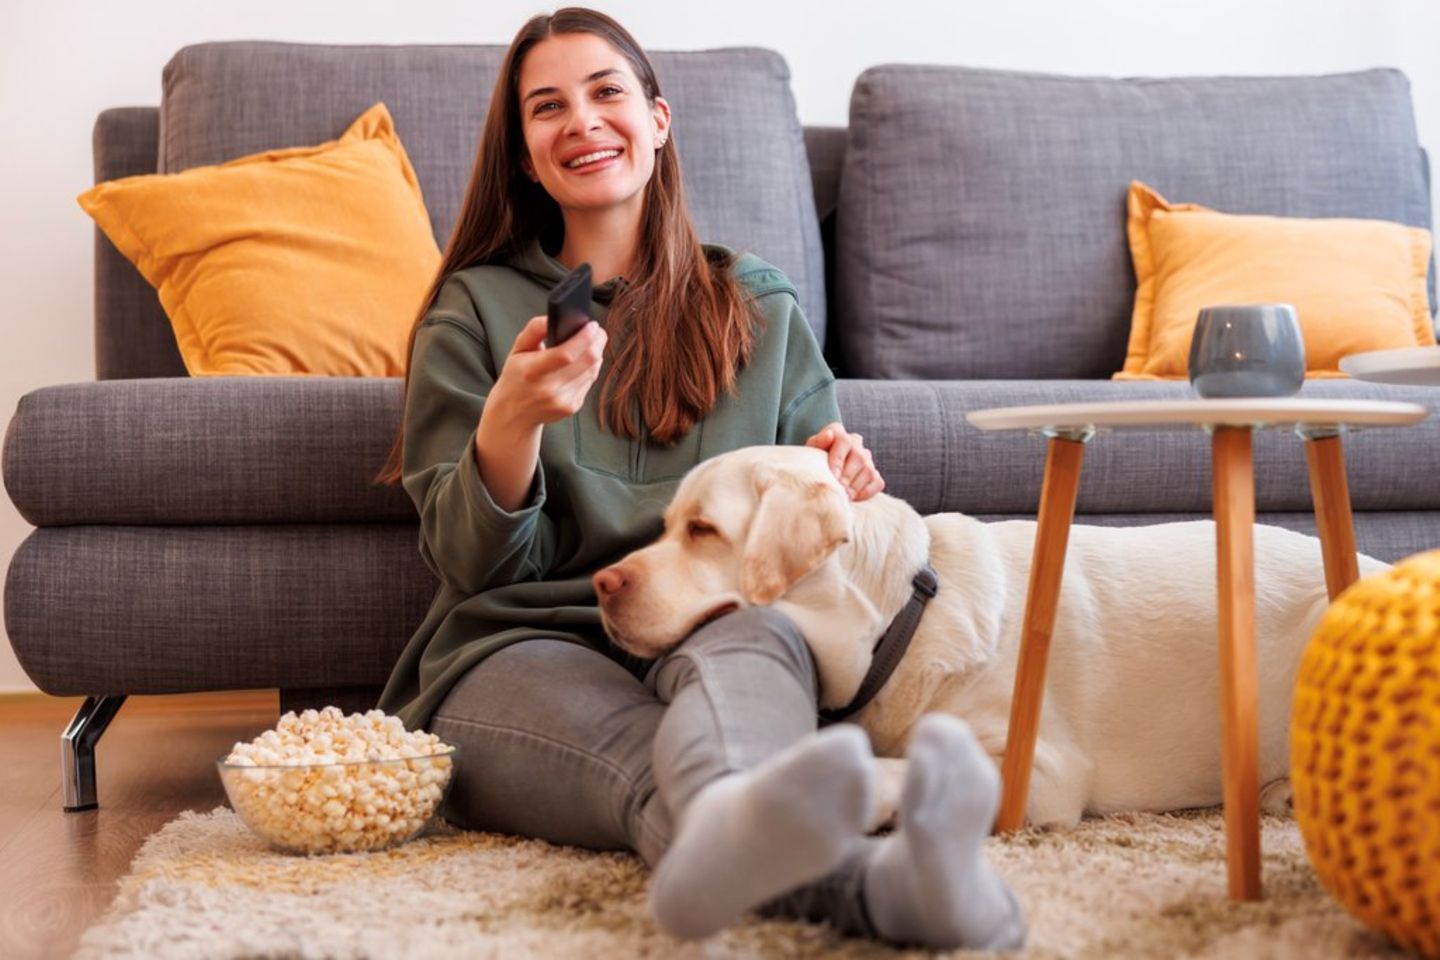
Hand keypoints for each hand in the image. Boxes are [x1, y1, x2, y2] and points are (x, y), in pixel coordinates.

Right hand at [488, 315, 606, 430]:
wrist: (513, 413)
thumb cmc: (516, 377)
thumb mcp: (517, 350)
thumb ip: (534, 330)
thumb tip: (553, 318)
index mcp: (532, 372)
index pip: (566, 354)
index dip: (583, 338)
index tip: (591, 325)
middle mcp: (548, 389)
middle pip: (587, 361)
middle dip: (597, 342)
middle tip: (597, 331)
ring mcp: (562, 401)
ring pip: (593, 370)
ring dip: (596, 354)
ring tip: (592, 343)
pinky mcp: (571, 407)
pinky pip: (590, 382)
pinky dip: (590, 369)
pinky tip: (583, 362)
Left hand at [805, 422, 884, 500]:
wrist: (818, 472)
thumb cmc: (812, 460)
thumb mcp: (810, 450)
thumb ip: (818, 441)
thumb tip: (829, 435)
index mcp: (839, 433)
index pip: (844, 441)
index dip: (839, 460)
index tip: (833, 476)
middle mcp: (855, 442)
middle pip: (859, 458)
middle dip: (848, 476)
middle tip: (839, 489)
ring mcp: (867, 458)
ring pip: (869, 470)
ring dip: (856, 486)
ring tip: (844, 496)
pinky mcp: (874, 474)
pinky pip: (877, 482)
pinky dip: (867, 492)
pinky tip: (854, 497)